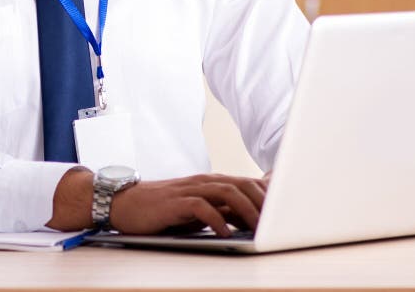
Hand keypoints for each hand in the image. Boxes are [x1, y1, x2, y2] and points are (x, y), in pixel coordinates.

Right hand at [110, 173, 267, 236]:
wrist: (127, 202)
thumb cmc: (164, 209)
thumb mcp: (197, 208)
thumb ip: (221, 209)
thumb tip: (249, 218)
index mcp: (211, 182)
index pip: (247, 181)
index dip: (268, 194)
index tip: (286, 209)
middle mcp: (203, 181)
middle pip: (241, 183)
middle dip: (263, 201)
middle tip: (279, 221)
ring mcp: (189, 189)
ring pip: (225, 191)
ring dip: (245, 209)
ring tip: (258, 228)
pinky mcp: (175, 202)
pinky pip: (200, 206)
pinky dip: (216, 219)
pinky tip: (225, 233)